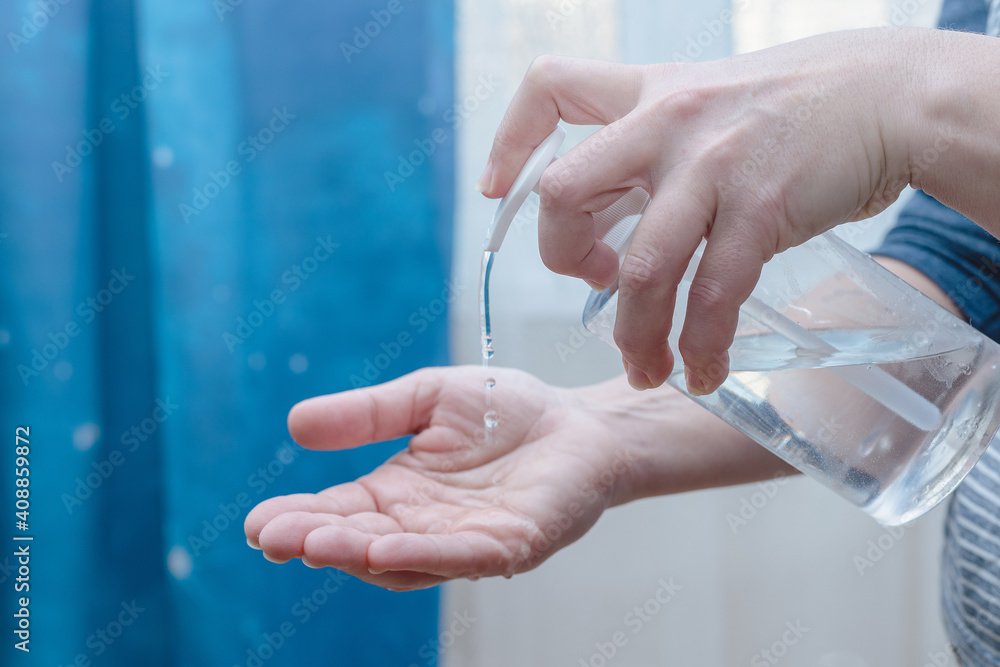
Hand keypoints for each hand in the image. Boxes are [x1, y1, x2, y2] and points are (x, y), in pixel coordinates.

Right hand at [245, 367, 654, 590]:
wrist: (579, 419)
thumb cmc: (504, 410)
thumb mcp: (424, 400)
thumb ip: (368, 413)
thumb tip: (296, 424)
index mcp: (399, 494)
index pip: (340, 511)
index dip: (299, 517)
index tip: (257, 521)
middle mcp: (425, 526)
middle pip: (361, 541)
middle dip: (317, 540)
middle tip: (272, 537)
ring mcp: (466, 542)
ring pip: (402, 558)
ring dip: (357, 553)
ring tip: (315, 542)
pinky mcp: (509, 545)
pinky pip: (462, 557)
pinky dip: (422, 556)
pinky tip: (384, 550)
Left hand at [479, 29, 928, 393]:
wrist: (889, 97)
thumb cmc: (791, 108)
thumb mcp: (704, 102)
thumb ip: (648, 149)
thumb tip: (604, 219)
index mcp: (646, 95)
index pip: (550, 88)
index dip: (508, 142)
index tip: (500, 192)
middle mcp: (666, 124)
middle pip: (566, 193)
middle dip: (561, 259)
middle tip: (593, 284)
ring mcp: (712, 166)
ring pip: (639, 269)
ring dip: (635, 337)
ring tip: (647, 370)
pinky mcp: (763, 208)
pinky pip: (712, 295)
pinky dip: (701, 345)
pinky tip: (704, 369)